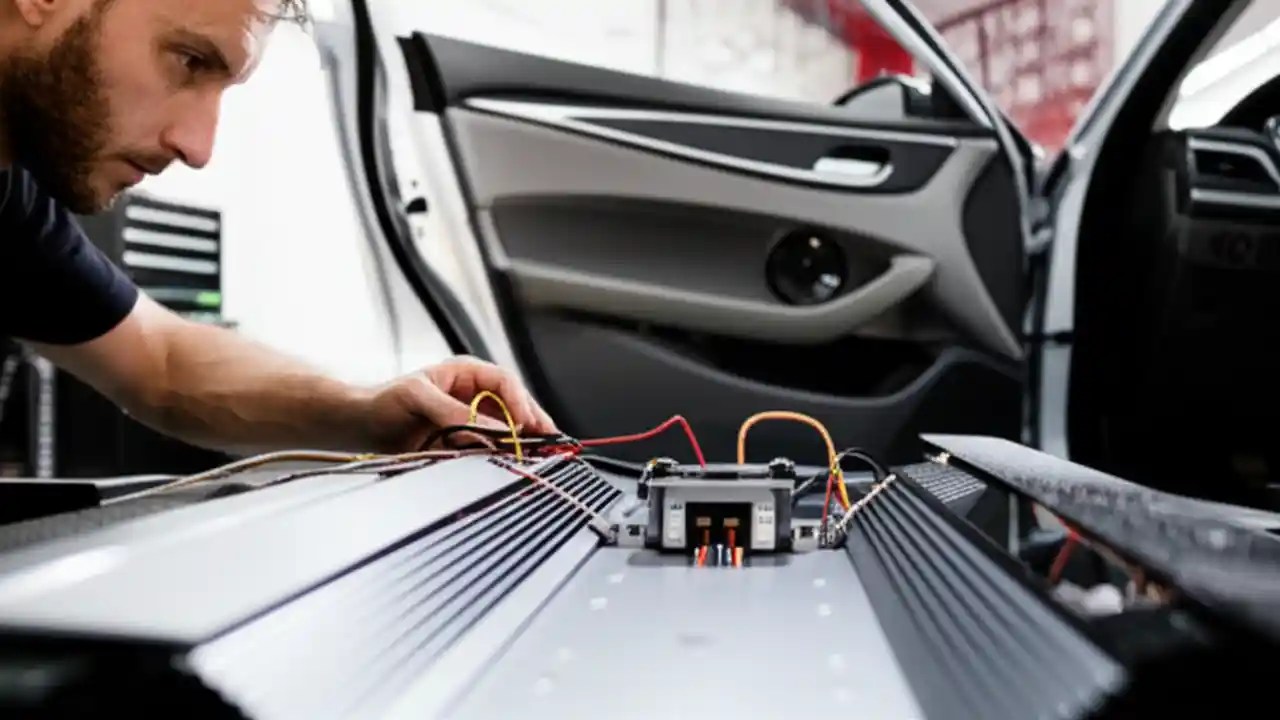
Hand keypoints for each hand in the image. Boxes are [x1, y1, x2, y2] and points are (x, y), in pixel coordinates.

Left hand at [363, 356, 556, 452]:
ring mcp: (471, 419)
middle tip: (548, 441)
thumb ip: (454, 412)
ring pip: (507, 427)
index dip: (520, 402)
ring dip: (523, 440)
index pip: (504, 382)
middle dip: (532, 422)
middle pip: (514, 405)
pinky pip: (491, 447)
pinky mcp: (464, 443)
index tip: (526, 424)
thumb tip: (494, 430)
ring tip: (539, 454)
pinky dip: (504, 454)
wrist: (358, 427)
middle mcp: (473, 395)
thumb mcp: (416, 397)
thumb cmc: (382, 402)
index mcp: (465, 374)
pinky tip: (514, 462)